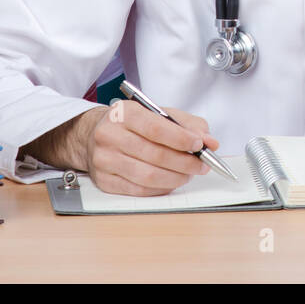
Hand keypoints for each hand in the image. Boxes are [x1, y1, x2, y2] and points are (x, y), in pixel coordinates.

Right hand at [80, 101, 219, 196]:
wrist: (94, 135)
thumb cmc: (132, 124)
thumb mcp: (159, 114)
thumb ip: (188, 125)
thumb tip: (210, 142)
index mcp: (123, 113)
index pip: (156, 128)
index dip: (181, 139)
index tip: (199, 145)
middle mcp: (109, 135)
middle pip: (154, 154)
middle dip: (184, 162)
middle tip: (201, 165)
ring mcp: (104, 160)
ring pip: (148, 175)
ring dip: (175, 177)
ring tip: (189, 174)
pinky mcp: (104, 180)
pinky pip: (138, 190)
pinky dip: (161, 188)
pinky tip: (171, 182)